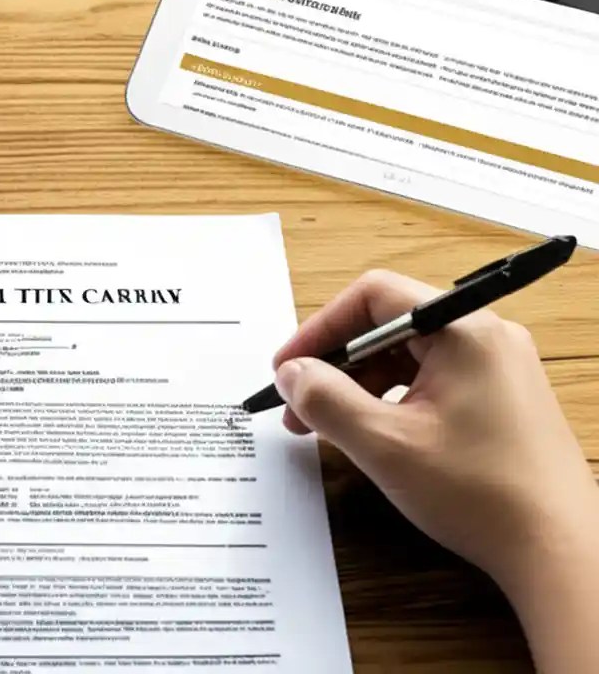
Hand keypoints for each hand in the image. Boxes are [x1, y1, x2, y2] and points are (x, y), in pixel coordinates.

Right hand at [271, 270, 597, 585]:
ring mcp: (499, 368)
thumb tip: (292, 373)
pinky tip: (370, 434)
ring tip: (327, 426)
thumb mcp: (384, 444)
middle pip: (390, 325)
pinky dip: (392, 400)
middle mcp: (487, 338)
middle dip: (336, 363)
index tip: (289, 367)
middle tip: (299, 404)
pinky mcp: (501, 399)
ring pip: (408, 356)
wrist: (557, 550)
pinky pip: (432, 380)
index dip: (321, 328)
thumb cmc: (481, 495)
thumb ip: (327, 400)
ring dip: (359, 385)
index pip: (375, 296)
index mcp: (465, 332)